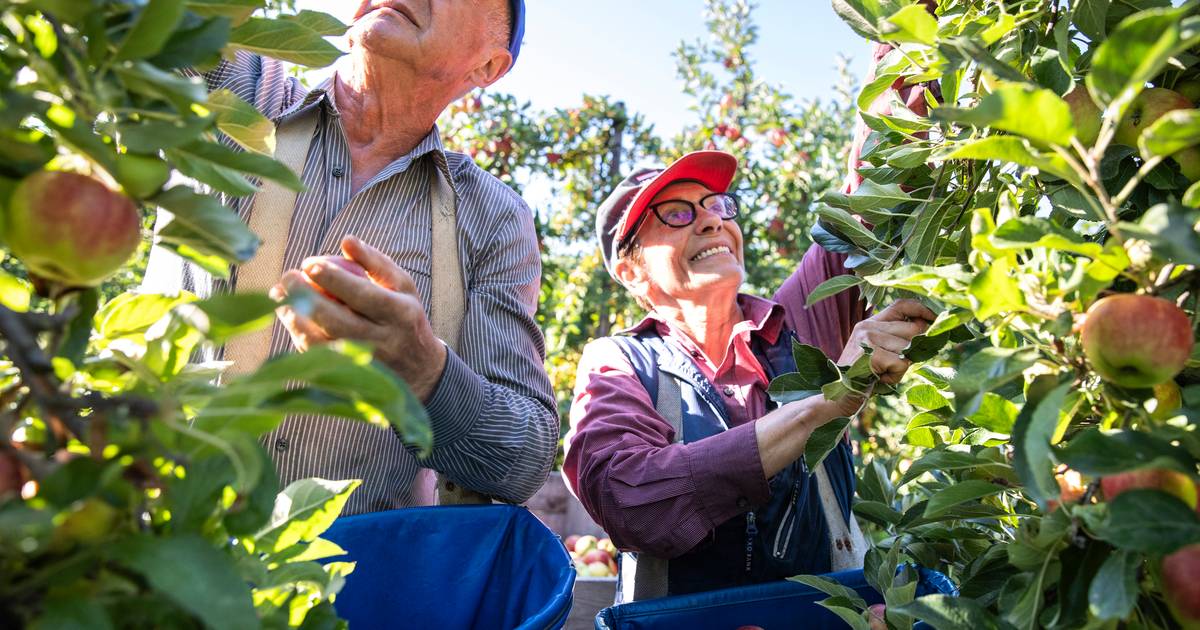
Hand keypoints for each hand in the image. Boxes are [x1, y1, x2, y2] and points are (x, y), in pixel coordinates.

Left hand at [270, 235, 447, 400]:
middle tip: (288, 276)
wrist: (419, 369)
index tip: (309, 263)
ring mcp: (364, 363)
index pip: (364, 295)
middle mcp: (383, 341)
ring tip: (279, 293)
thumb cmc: (404, 316)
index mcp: (401, 314)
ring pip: (322, 343)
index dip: (334, 279)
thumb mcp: (402, 286)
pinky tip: (288, 313)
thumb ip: (375, 261)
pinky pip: (316, 356)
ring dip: (294, 317)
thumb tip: (346, 239)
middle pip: (339, 322)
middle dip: (307, 297)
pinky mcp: (348, 375)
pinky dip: (297, 333)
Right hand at [838, 299, 935, 384]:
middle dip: (915, 348)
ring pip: (908, 347)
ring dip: (903, 366)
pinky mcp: (871, 354)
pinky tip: (880, 378)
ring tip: (884, 372)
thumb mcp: (879, 351)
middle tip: (899, 363)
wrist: (840, 395)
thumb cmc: (864, 375)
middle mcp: (868, 326)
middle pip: (912, 328)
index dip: (922, 309)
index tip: (935, 318)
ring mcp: (868, 339)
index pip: (901, 305)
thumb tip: (929, 330)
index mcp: (870, 323)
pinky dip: (896, 375)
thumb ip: (898, 338)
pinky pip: (901, 363)